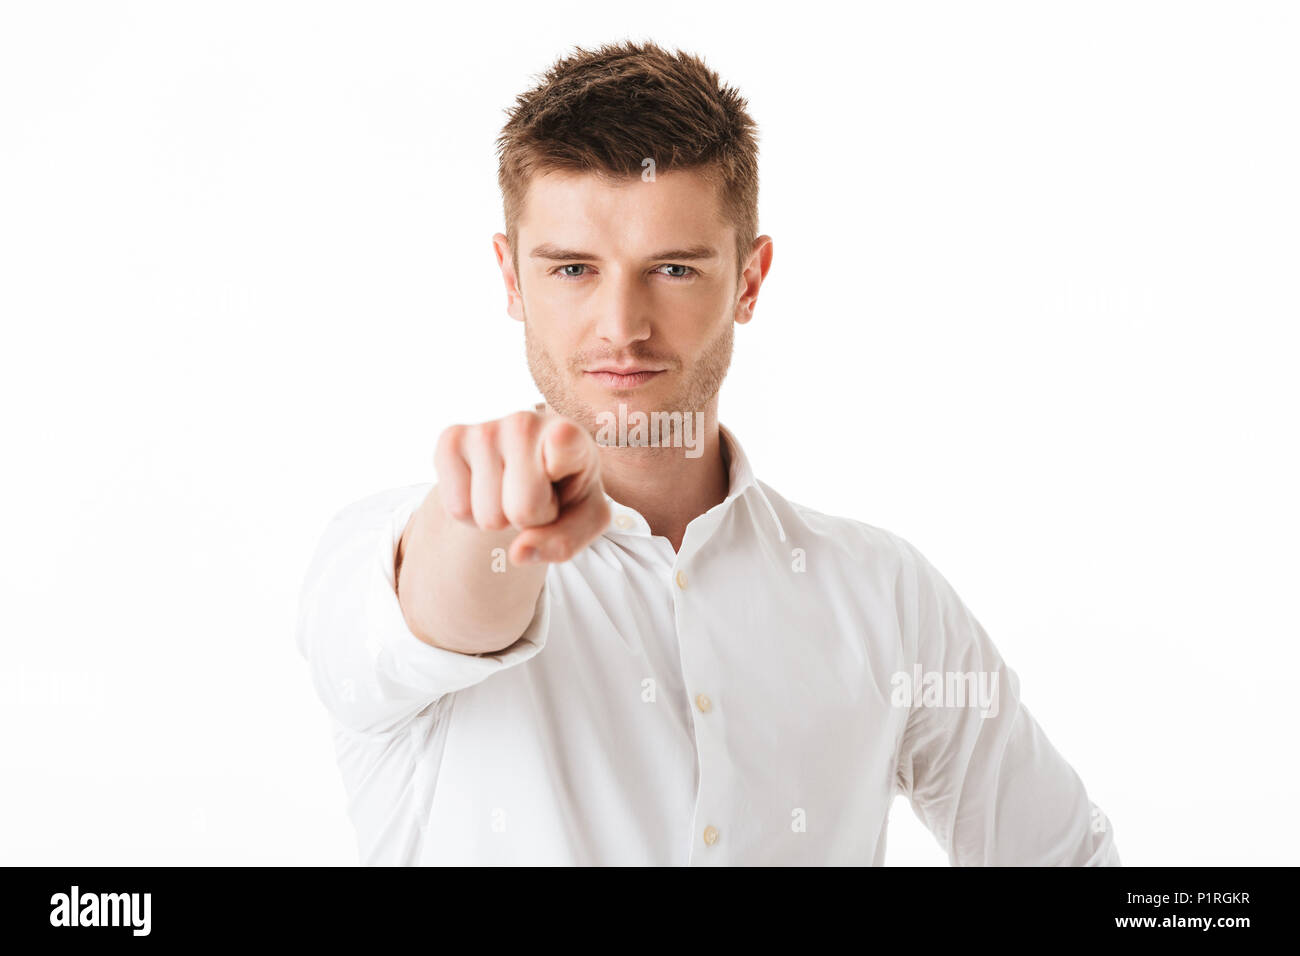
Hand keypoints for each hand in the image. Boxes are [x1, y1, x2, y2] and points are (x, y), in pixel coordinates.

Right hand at [433, 409, 610, 565]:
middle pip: (524, 509)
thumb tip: (518, 553)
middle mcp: (527, 423)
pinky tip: (486, 490)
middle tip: (535, 499)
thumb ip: (564, 541)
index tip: (558, 455)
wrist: (524, 473)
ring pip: (488, 516)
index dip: (560, 455)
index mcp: (572, 436)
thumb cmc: (563, 492)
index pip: (565, 441)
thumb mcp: (582, 520)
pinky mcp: (451, 440)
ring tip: (510, 493)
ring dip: (500, 519)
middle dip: (530, 520)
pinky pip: (456, 508)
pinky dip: (471, 515)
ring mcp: (485, 429)